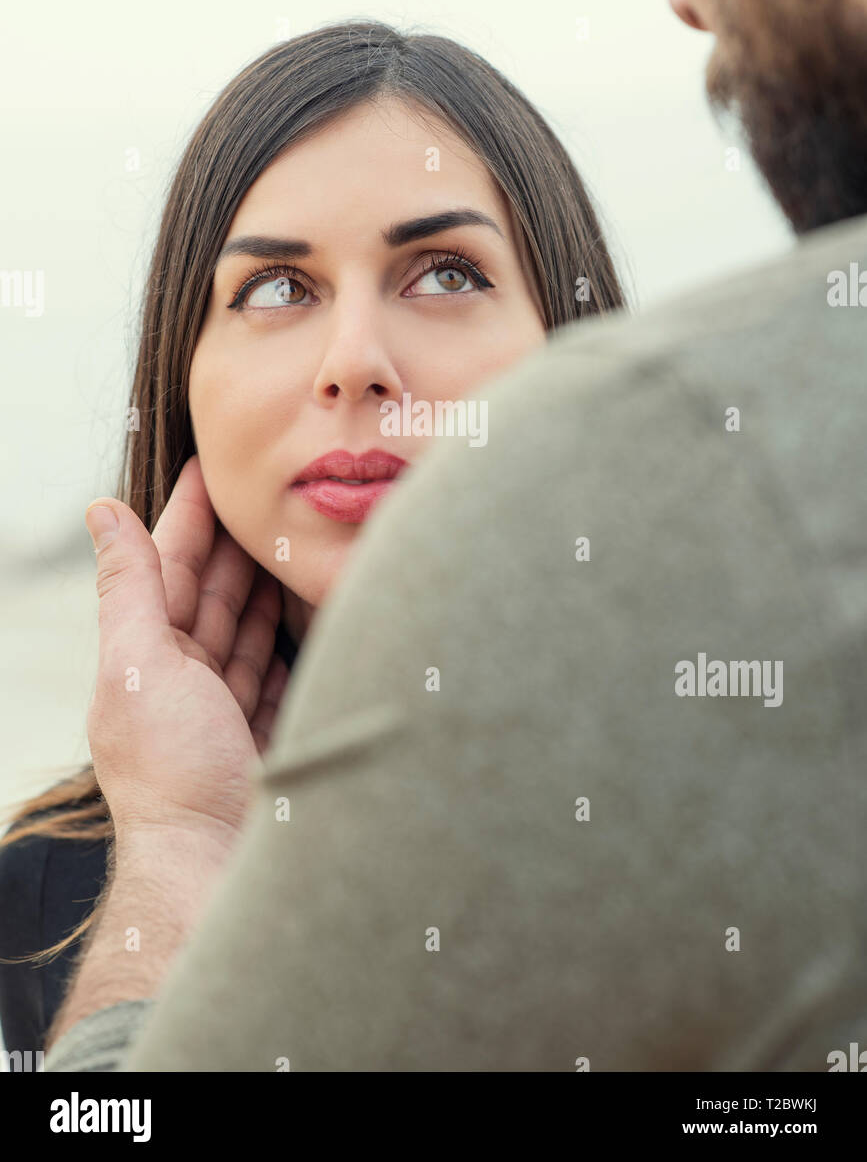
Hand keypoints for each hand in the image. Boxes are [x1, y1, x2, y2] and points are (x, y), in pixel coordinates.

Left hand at [84, 455, 289, 842]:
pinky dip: (292, 639)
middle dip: (236, 542)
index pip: (170, 566)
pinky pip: (280, 672)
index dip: (190, 515)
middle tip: (270, 492)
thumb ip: (129, 586)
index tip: (213, 466)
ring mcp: (226, 711)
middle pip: (214, 594)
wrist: (215, 868)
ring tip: (293, 538)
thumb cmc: (174, 770)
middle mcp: (183, 681)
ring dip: (267, 585)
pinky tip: (307, 612)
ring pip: (249, 630)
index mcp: (146, 658)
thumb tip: (103, 510)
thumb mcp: (139, 664)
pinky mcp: (265, 737)